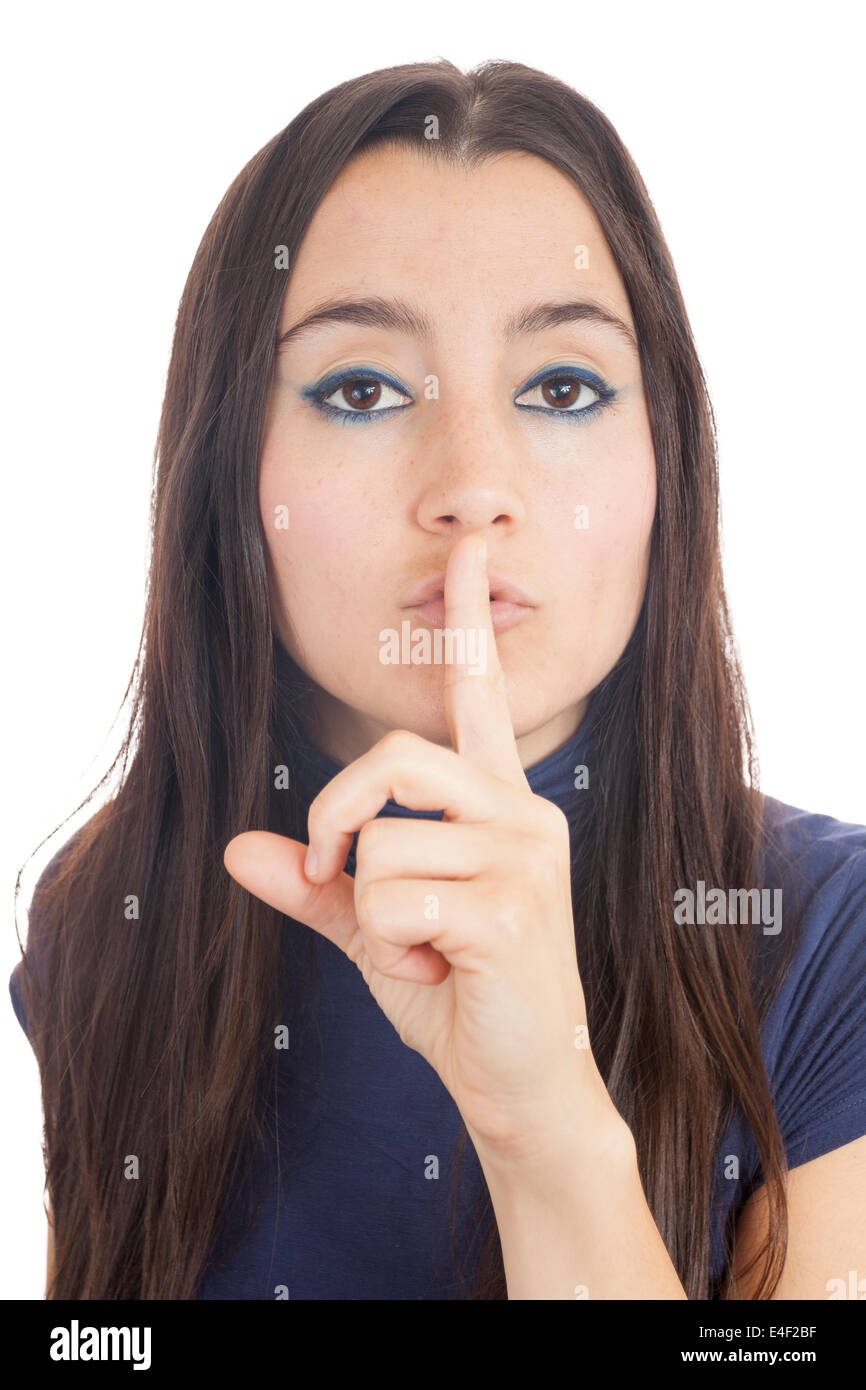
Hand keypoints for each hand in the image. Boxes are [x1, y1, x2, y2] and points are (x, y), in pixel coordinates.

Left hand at [224, 533, 616, 1163]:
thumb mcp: (376, 930)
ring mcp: (525, 856)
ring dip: (370, 912)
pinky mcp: (513, 908)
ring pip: (379, 843)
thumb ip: (319, 882)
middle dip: (336, 819)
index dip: (465, 623)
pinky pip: (388, 897)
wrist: (523, 1084)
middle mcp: (523, 813)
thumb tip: (238, 845)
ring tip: (421, 951)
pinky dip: (386, 948)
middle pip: (391, 756)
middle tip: (334, 877)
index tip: (468, 551)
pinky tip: (440, 974)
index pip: (478, 695)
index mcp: (499, 804)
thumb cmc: (459, 997)